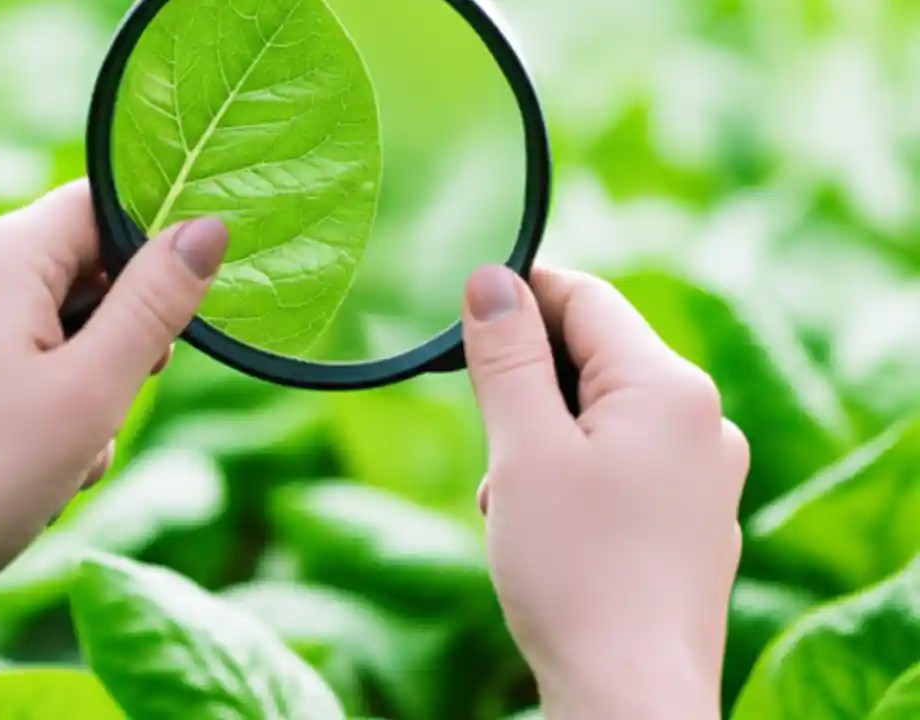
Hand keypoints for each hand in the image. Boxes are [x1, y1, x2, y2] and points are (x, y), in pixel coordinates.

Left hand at [0, 180, 228, 719]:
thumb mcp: (94, 388)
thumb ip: (156, 304)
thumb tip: (208, 226)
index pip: (102, 207)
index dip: (152, 256)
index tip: (170, 327)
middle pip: (80, 274)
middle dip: (116, 344)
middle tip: (110, 409)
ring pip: (52, 331)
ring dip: (83, 392)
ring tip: (63, 461)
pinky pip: (12, 367)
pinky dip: (41, 412)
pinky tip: (32, 474)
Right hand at [463, 266, 748, 719]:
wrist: (630, 698)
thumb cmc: (574, 572)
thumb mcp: (523, 450)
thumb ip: (507, 356)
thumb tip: (491, 278)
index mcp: (668, 388)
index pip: (585, 298)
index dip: (519, 298)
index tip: (461, 325)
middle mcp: (703, 422)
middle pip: (596, 359)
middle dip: (528, 388)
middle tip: (489, 443)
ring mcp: (706, 476)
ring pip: (604, 417)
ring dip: (544, 440)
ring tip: (513, 504)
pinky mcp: (694, 523)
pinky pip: (625, 467)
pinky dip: (575, 479)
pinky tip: (547, 532)